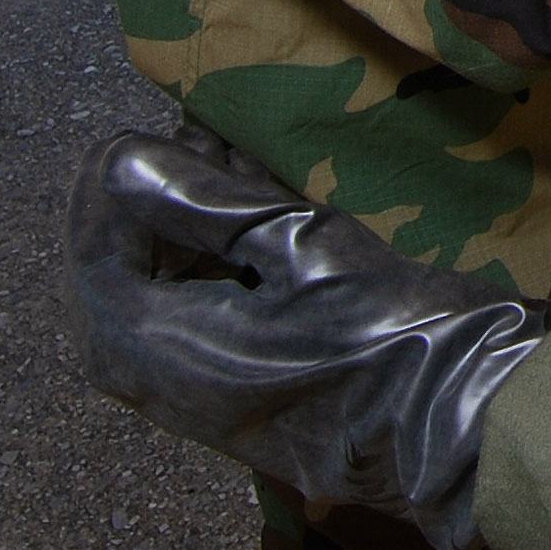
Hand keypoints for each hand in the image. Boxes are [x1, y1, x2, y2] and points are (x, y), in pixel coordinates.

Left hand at [63, 132, 550, 549]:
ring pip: (155, 291)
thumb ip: (203, 201)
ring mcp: (192, 393)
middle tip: (190, 136)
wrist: (458, 423)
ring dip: (182, 225)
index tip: (150, 126)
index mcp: (155, 345)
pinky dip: (209, 260)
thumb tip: (123, 158)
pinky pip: (192, 314)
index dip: (113, 180)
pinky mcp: (234, 392)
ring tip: (222, 155)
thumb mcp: (300, 246)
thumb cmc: (382, 332)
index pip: (92, 248)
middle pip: (115, 273)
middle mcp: (154, 378)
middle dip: (147, 200)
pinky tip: (247, 210)